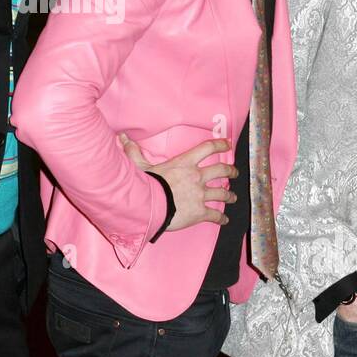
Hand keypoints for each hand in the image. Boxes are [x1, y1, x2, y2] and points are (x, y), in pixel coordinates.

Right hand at [120, 134, 235, 232]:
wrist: (150, 206)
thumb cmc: (147, 184)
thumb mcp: (140, 166)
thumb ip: (134, 152)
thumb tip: (121, 137)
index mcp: (186, 163)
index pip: (208, 148)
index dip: (220, 144)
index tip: (227, 144)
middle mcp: (197, 177)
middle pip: (222, 170)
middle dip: (231, 170)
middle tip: (235, 172)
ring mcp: (201, 195)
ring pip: (222, 192)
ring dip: (230, 194)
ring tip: (233, 196)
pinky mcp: (200, 212)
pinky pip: (215, 214)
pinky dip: (221, 217)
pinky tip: (224, 220)